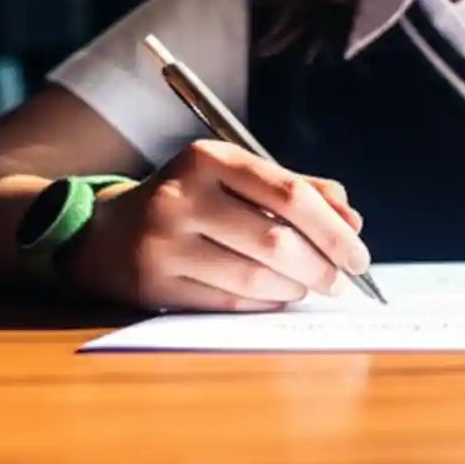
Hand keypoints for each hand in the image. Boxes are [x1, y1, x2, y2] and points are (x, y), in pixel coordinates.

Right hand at [64, 140, 368, 311]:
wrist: (104, 232)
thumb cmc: (192, 201)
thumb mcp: (237, 178)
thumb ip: (299, 189)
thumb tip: (353, 220)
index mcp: (209, 159)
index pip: (289, 194)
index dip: (333, 229)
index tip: (359, 252)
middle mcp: (182, 197)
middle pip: (275, 240)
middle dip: (321, 266)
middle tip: (342, 280)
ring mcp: (164, 243)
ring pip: (254, 277)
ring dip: (295, 288)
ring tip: (310, 286)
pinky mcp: (155, 284)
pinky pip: (228, 302)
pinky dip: (265, 304)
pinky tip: (278, 297)